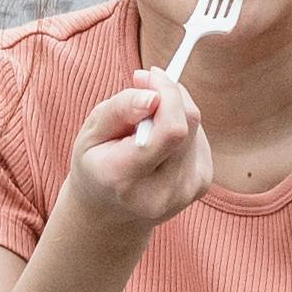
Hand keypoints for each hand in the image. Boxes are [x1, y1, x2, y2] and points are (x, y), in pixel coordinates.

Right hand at [68, 72, 211, 233]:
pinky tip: (160, 142)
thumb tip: (154, 94)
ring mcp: (184, 193)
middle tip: (146, 87)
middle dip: (169, 94)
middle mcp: (160, 192)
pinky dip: (182, 129)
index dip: (167, 94)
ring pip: (194, 127)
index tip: (149, 76)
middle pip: (186, 124)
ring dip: (173, 111)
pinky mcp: (200, 186)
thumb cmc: (96, 165)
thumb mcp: (91, 133)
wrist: (110, 214)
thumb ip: (120, 109)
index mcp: (123, 178)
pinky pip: (199, 139)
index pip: (169, 131)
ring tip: (145, 125)